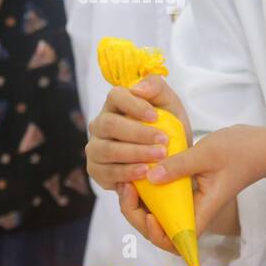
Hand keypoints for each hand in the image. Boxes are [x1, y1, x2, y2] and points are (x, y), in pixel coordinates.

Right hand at [85, 75, 191, 192]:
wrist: (169, 158)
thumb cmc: (167, 126)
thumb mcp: (169, 104)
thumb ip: (156, 87)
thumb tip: (138, 89)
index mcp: (115, 104)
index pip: (115, 96)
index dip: (134, 105)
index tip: (155, 117)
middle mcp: (100, 124)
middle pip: (109, 124)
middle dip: (138, 134)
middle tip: (163, 145)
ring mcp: (95, 148)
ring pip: (106, 150)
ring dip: (133, 156)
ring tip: (156, 162)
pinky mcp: (96, 170)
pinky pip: (106, 174)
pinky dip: (124, 177)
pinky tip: (142, 178)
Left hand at [119, 125, 265, 252]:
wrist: (259, 147)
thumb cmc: (239, 151)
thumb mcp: (207, 153)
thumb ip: (179, 166)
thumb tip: (150, 178)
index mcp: (203, 210)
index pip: (177, 240)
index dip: (157, 235)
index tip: (149, 214)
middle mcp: (194, 212)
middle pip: (160, 232)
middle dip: (138, 216)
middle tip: (127, 188)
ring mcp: (190, 204)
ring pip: (159, 217)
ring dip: (140, 205)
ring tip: (129, 181)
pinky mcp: (187, 193)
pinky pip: (163, 201)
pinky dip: (149, 194)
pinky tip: (138, 175)